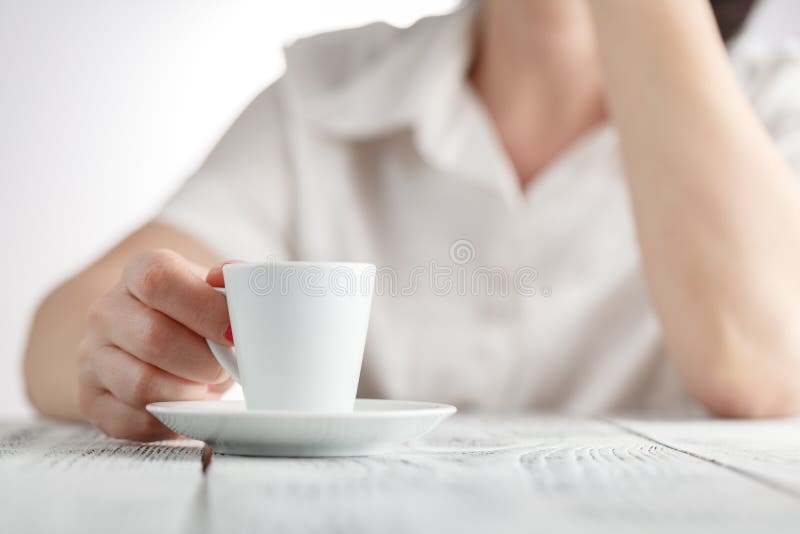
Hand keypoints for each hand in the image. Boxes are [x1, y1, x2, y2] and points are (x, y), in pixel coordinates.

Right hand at [77, 249, 233, 440]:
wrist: (156, 344)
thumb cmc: (194, 318)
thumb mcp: (216, 293)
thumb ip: (235, 286)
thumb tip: (244, 283)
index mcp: (140, 273)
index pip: (158, 281)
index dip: (204, 309)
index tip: (234, 333)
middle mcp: (107, 311)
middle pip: (154, 338)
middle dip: (204, 361)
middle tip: (225, 367)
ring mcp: (92, 357)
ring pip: (141, 385)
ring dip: (188, 394)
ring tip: (206, 386)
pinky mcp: (92, 400)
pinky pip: (133, 421)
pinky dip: (170, 421)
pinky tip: (186, 407)